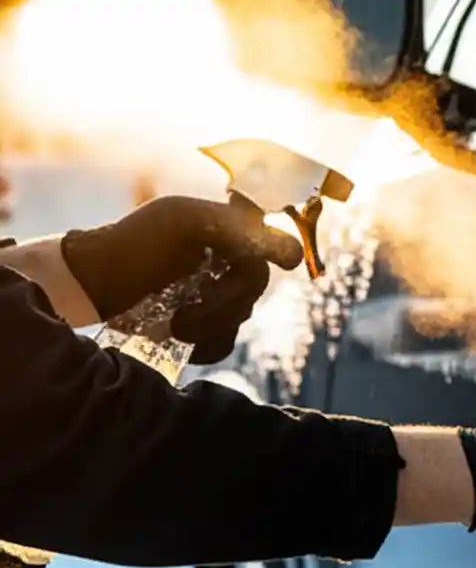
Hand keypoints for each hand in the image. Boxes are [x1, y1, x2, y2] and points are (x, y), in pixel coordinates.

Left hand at [61, 196, 302, 362]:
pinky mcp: (202, 322)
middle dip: (223, 303)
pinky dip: (208, 344)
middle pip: (254, 285)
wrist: (90, 284)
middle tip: (188, 312)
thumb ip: (238, 229)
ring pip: (241, 316)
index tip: (286, 262)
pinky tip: (182, 339)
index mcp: (224, 227)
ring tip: (175, 327)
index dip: (280, 249)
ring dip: (210, 326)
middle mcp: (224, 258)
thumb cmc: (132, 245)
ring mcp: (214, 292)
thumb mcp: (183, 223)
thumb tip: (293, 253)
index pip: (269, 240)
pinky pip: (226, 339)